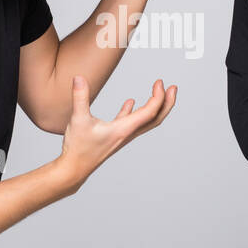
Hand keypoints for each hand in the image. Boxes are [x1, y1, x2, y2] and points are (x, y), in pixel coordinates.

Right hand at [57, 75, 177, 186]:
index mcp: (124, 129)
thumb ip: (80, 97)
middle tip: (173, 87)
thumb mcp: (78, 120)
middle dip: (166, 103)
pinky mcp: (114, 136)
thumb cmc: (77, 148)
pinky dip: (133, 111)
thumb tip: (79, 78)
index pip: (150, 112)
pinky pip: (129, 122)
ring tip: (159, 92)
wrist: (73, 169)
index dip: (158, 96)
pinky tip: (130, 102)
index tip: (159, 82)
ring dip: (155, 106)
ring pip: (145, 121)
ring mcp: (122, 135)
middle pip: (155, 119)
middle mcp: (127, 133)